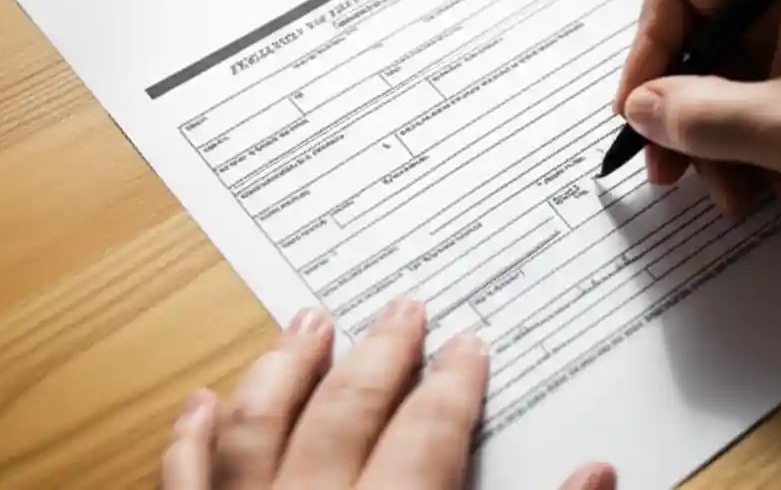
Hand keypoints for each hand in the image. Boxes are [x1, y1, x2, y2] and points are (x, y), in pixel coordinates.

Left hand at [161, 298, 615, 489]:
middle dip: (379, 353)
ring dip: (282, 371)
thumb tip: (599, 473)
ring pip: (255, 428)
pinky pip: (181, 483)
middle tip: (401, 308)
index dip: (454, 384)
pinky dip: (186, 441)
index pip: (428, 434)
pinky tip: (195, 402)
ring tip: (307, 323)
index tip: (468, 343)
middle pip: (346, 412)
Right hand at [612, 0, 780, 239]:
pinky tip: (771, 185)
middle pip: (701, 34)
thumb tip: (637, 108)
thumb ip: (697, 116)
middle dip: (683, 109)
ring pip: (728, 73)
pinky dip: (752, 138)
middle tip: (669, 169)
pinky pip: (761, 89)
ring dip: (718, 138)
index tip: (635, 109)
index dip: (647, 48)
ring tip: (732, 195)